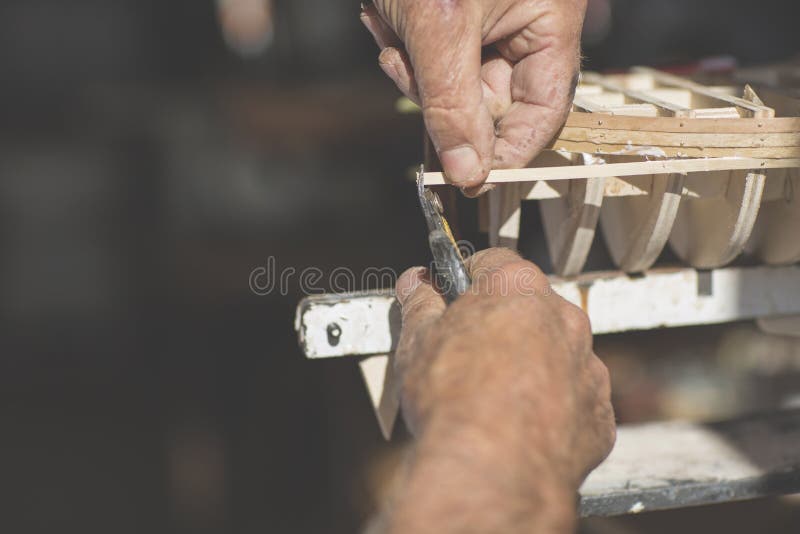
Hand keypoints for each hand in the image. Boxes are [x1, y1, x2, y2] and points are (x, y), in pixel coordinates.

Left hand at [361, 0, 585, 193]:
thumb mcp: (440, 26)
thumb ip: (454, 106)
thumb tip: (468, 174)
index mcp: (549, 20)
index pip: (543, 111)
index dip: (507, 150)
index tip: (468, 175)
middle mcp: (523, 25)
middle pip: (490, 102)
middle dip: (441, 94)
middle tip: (407, 65)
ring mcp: (483, 23)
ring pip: (450, 85)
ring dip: (413, 68)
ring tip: (392, 26)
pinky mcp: (448, 20)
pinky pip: (427, 60)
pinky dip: (400, 45)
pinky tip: (385, 16)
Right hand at [384, 248, 613, 531]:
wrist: (490, 469)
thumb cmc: (452, 399)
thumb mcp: (418, 340)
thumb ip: (420, 304)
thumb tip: (415, 283)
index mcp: (518, 288)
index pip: (494, 262)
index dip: (468, 278)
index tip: (452, 296)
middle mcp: (564, 319)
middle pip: (532, 308)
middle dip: (504, 324)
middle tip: (469, 354)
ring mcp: (588, 367)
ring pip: (558, 354)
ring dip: (533, 366)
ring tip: (495, 399)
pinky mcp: (599, 414)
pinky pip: (575, 400)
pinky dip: (553, 409)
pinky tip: (520, 428)